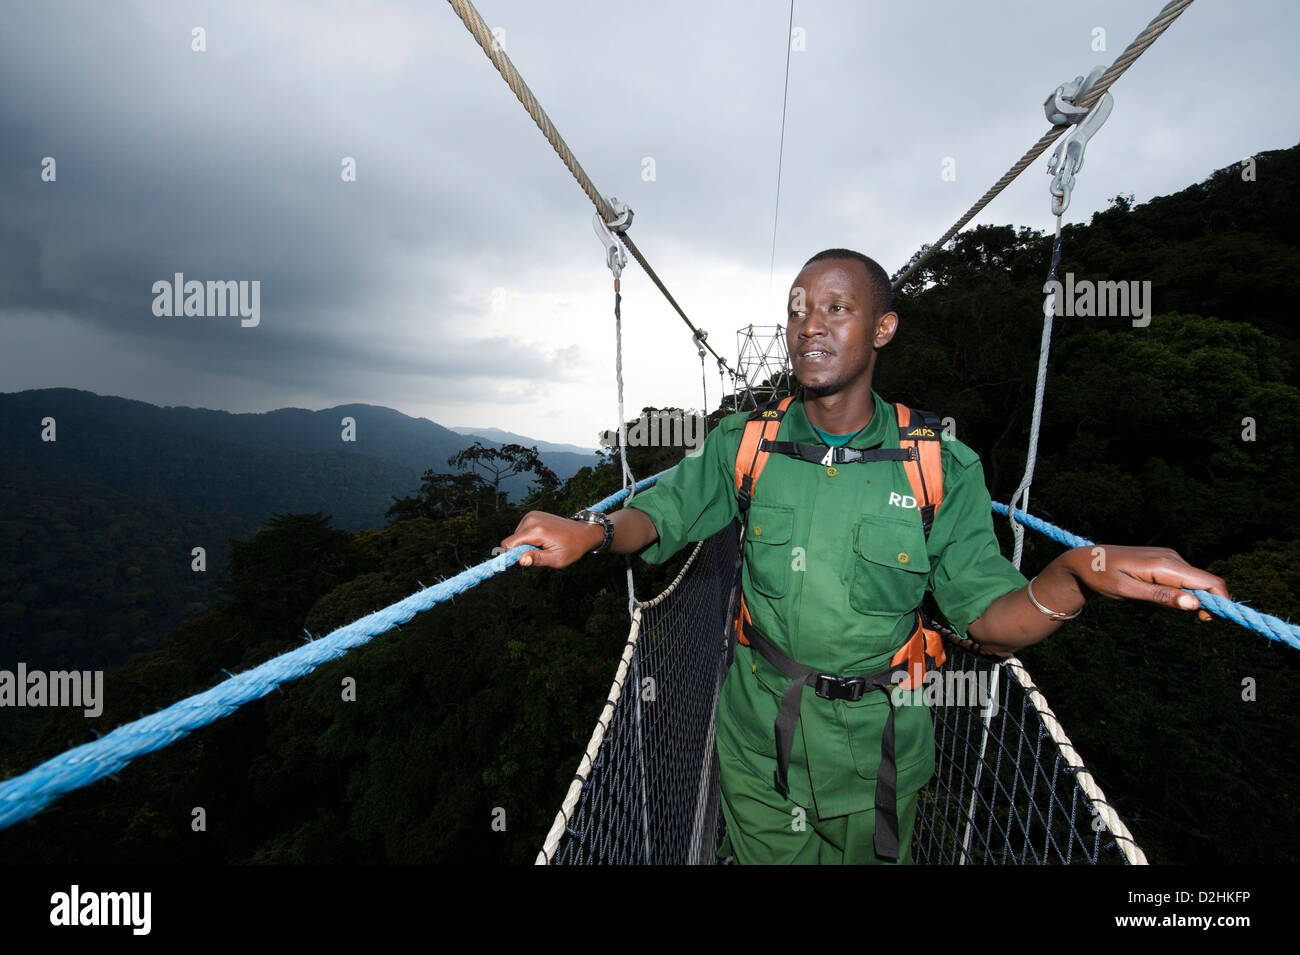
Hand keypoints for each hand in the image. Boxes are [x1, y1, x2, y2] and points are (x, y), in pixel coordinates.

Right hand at [500, 511, 601, 568]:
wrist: (583, 532)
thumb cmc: (572, 548)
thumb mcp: (557, 559)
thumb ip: (537, 560)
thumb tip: (521, 560)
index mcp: (536, 530)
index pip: (508, 544)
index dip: (510, 555)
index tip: (522, 560)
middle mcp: (531, 519)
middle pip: (512, 540)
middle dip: (522, 549)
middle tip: (540, 552)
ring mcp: (532, 515)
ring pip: (516, 535)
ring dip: (526, 543)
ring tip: (543, 544)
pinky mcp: (533, 514)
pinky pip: (521, 530)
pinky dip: (529, 537)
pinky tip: (543, 538)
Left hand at [1063, 545, 1230, 621]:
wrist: (1085, 560)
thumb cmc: (1102, 577)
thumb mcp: (1127, 590)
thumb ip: (1160, 596)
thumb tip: (1194, 603)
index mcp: (1165, 564)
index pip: (1209, 581)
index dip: (1220, 601)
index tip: (1212, 621)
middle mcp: (1171, 557)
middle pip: (1207, 581)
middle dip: (1211, 602)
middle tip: (1202, 622)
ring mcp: (1168, 557)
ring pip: (1196, 580)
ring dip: (1198, 598)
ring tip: (1186, 613)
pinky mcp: (1164, 561)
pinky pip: (1184, 577)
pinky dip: (1187, 592)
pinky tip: (1175, 601)